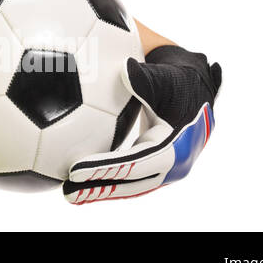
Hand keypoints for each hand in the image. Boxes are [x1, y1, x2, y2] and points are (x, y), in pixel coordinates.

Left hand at [64, 45, 221, 203]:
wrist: (195, 92)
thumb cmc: (176, 82)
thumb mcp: (164, 78)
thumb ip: (145, 78)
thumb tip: (124, 69)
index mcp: (177, 147)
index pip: (136, 163)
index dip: (106, 169)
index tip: (75, 170)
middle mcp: (174, 165)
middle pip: (132, 183)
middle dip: (100, 188)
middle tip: (67, 190)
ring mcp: (166, 170)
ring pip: (131, 186)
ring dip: (101, 191)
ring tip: (68, 193)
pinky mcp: (156, 169)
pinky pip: (131, 179)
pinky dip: (108, 182)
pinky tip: (81, 184)